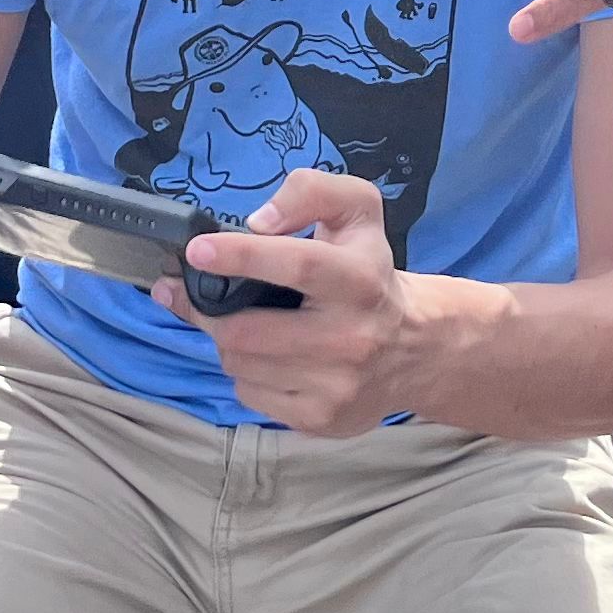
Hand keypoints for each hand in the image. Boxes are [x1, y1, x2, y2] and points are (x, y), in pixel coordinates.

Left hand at [166, 169, 425, 437]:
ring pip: (239, 363)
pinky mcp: (321, 419)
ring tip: (253, 325)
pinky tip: (272, 359)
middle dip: (211, 312)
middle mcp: (351, 335)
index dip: (242, 256)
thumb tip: (258, 223)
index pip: (298, 264)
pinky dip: (247, 373)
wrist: (415, 348)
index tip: (197, 251)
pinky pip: (249, 395)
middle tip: (207, 296)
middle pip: (245, 330)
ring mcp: (336, 385)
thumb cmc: (369, 271)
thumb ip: (312, 193)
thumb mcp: (357, 212)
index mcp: (359, 277)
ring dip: (230, 341)